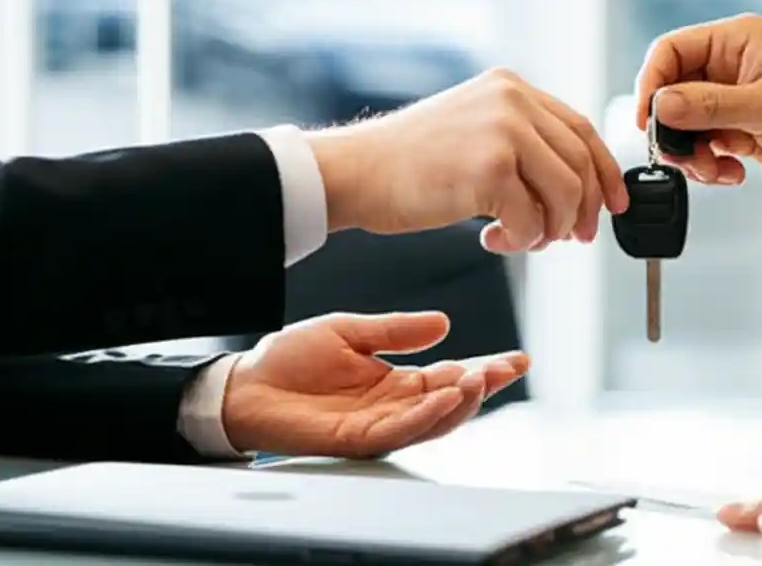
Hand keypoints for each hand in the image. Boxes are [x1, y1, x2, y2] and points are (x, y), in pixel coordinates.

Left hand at [222, 311, 528, 457]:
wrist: (245, 384)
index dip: (485, 367)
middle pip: (450, 400)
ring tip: (481, 379)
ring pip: (432, 420)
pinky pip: (399, 429)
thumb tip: (443, 323)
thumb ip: (396, 330)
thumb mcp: (351, 330)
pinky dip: (425, 415)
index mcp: (395, 380)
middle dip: (484, 386)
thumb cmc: (290, 360)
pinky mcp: (356, 438)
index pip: (451, 375)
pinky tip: (443, 397)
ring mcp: (377, 424)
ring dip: (460, 402)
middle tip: (508, 368)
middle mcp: (393, 405)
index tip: (516, 358)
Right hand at [307, 68, 627, 252]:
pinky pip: (533, 220)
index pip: (581, 129)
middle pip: (580, 164)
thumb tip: (577, 189)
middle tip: (575, 238)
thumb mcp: (474, 130)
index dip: (605, 171)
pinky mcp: (488, 168)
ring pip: (566, 194)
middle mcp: (512, 101)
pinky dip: (521, 240)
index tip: (614, 204)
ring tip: (526, 239)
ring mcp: (502, 131)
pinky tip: (492, 239)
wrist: (355, 171)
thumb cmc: (409, 163)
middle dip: (585, 210)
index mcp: (512, 88)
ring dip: (552, 229)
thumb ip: (523, 145)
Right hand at [634, 13, 761, 202]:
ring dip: (692, 152)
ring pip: (686, 124)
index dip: (652, 85)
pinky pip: (706, 145)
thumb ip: (708, 107)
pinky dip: (710, 163)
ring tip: (715, 169)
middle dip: (673, 129)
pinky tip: (733, 173)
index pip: (670, 51)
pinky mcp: (744, 129)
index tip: (648, 122)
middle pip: (673, 91)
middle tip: (685, 157)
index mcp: (738, 40)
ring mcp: (737, 99)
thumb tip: (658, 106)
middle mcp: (732, 65)